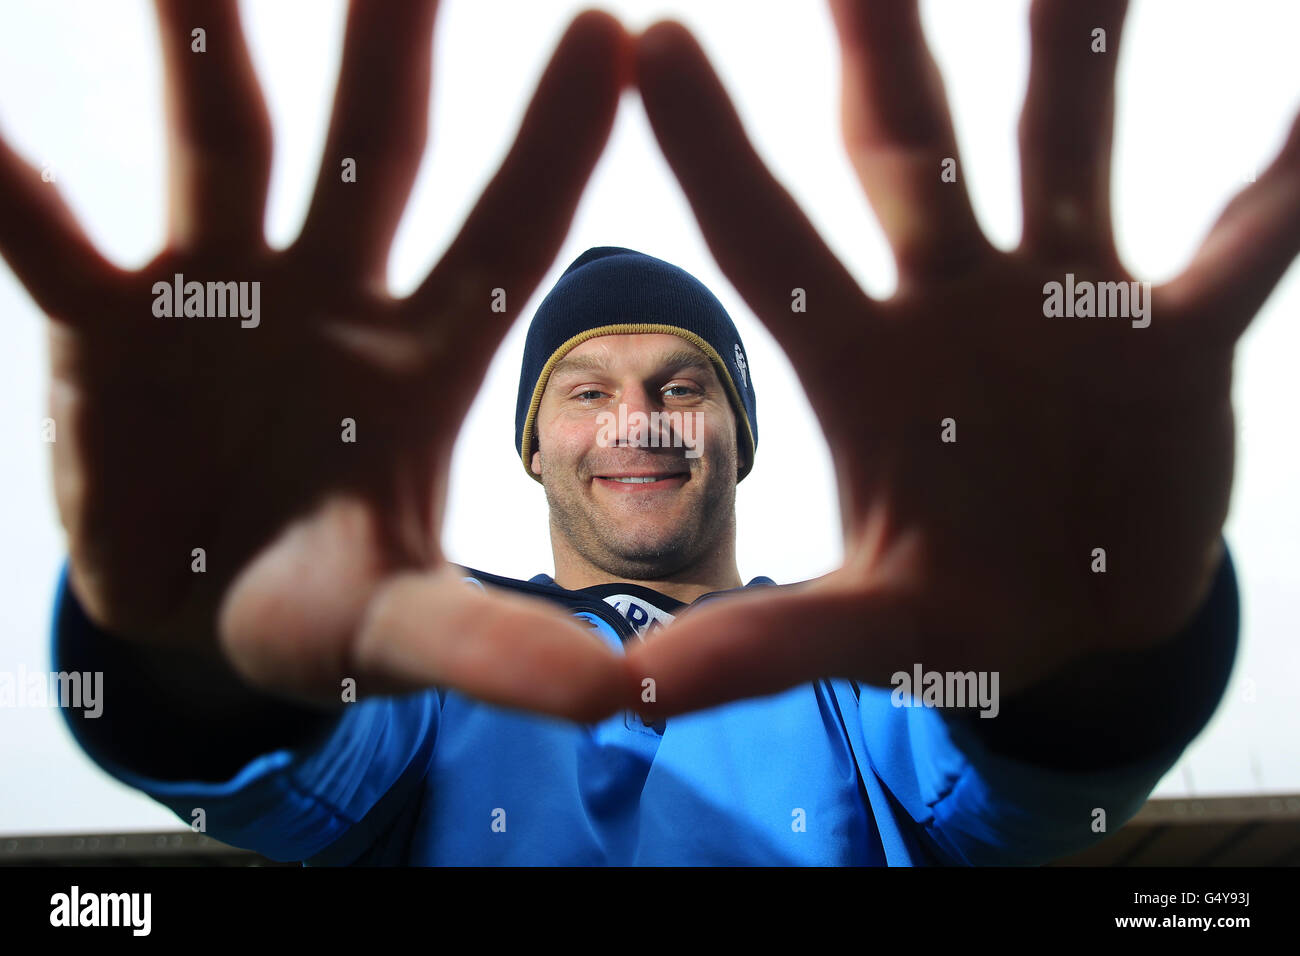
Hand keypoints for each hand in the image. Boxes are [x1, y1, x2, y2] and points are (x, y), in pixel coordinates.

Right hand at [1, 0, 636, 719]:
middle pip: (377, 148)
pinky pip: (51, 246)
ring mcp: (217, 295)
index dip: (554, 145)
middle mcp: (331, 298)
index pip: (507, 239)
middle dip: (394, 41)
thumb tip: (615, 696)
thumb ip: (496, 649)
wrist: (198, 614)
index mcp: (420, 360)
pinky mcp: (102, 325)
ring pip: (223, 143)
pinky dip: (14, 198)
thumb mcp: (404, 629)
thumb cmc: (318, 608)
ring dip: (206, 45)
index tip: (609, 32)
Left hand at [625, 0, 1299, 716]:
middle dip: (879, 46)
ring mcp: (1072, 304)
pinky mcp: (1184, 333)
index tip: (652, 41)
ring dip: (1073, 40)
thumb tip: (637, 692)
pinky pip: (1247, 239)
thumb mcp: (873, 632)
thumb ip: (774, 646)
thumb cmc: (962, 609)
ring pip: (1068, 142)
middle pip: (907, 153)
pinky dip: (1287, 176)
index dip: (716, 155)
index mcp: (871, 371)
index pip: (774, 248)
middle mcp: (957, 307)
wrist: (1084, 614)